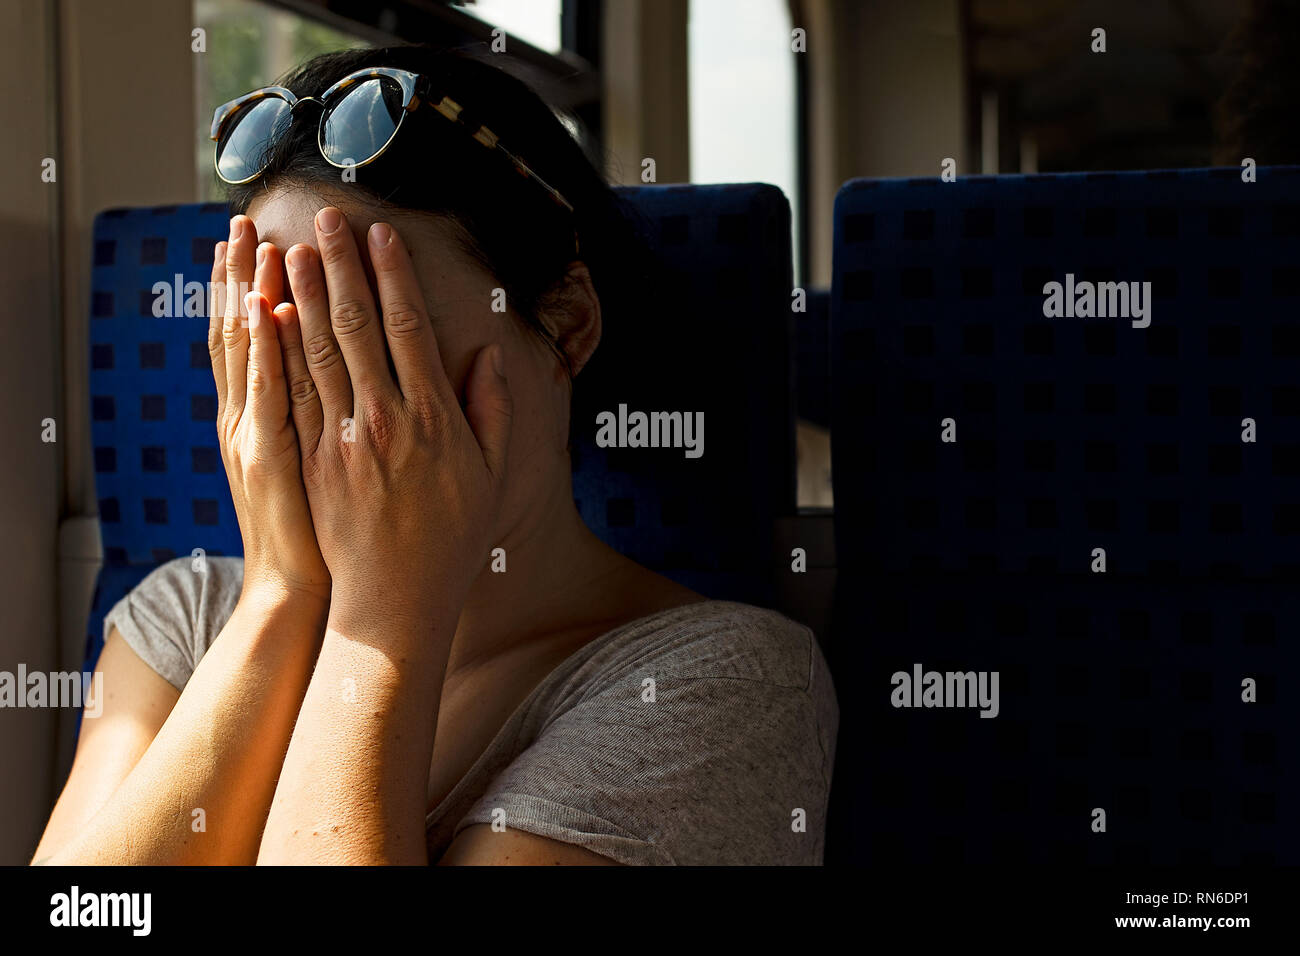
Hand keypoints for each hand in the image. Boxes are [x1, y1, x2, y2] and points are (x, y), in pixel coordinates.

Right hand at [209, 216, 330, 604]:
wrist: (315, 592)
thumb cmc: (332, 531)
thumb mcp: (316, 467)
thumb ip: (320, 414)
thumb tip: (330, 368)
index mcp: (273, 415)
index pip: (264, 337)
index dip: (263, 289)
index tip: (268, 238)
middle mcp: (257, 419)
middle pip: (249, 332)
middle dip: (248, 276)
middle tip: (244, 220)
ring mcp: (261, 437)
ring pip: (253, 354)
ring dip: (252, 295)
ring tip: (253, 243)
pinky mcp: (274, 460)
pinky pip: (270, 397)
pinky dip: (265, 355)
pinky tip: (266, 314)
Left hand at [277, 208, 512, 625]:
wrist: (396, 600)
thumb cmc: (453, 539)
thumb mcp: (492, 476)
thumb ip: (494, 411)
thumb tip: (489, 355)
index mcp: (435, 419)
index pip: (409, 329)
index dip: (393, 276)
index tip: (381, 234)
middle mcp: (385, 419)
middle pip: (357, 327)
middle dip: (341, 267)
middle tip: (326, 217)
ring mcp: (342, 439)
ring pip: (317, 352)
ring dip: (304, 294)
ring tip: (292, 248)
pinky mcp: (312, 460)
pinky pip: (293, 393)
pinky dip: (280, 350)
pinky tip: (270, 315)